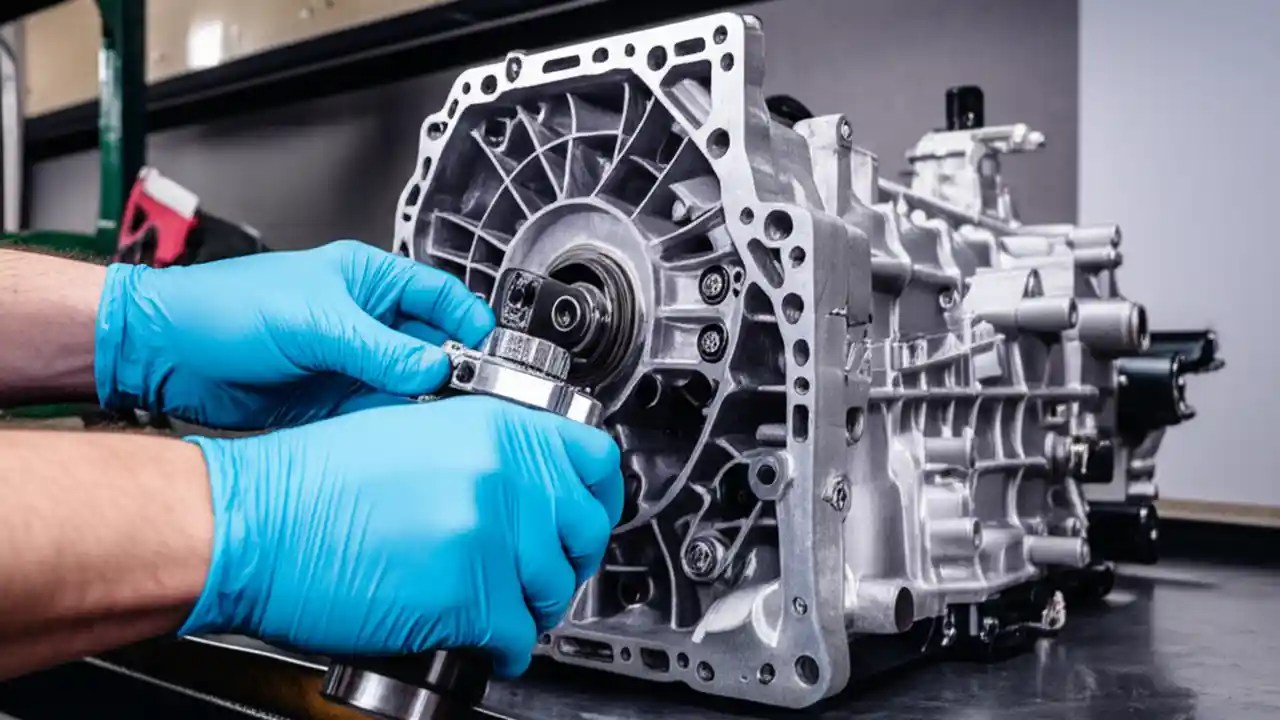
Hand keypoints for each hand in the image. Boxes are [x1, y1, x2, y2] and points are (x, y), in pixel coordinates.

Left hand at [94, 240, 493, 428]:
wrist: (167, 353)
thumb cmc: (224, 308)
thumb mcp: (314, 323)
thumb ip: (378, 350)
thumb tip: (432, 369)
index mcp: (367, 281)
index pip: (438, 296)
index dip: (468, 321)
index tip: (487, 351)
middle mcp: (364, 321)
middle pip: (430, 346)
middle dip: (450, 370)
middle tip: (467, 395)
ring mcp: (350, 362)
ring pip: (407, 385)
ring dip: (421, 403)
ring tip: (436, 420)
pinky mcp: (333, 400)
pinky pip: (377, 414)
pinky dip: (391, 426)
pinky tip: (400, 435)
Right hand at [181, 396, 622, 676]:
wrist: (249, 521)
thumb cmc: (310, 482)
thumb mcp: (412, 432)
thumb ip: (483, 452)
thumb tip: (529, 482)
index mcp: (491, 426)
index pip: (594, 459)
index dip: (599, 496)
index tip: (591, 515)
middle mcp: (499, 473)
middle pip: (583, 531)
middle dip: (567, 561)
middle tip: (542, 574)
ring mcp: (487, 532)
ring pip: (553, 588)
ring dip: (532, 607)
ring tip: (503, 608)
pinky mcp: (466, 594)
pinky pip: (518, 634)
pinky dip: (506, 647)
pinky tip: (487, 640)